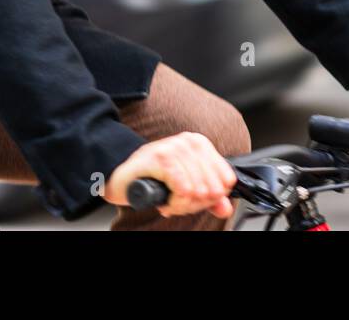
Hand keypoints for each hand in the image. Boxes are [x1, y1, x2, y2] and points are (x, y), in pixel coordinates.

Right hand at [103, 132, 237, 218]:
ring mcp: (175, 147)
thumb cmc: (153, 178)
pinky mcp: (162, 158)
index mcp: (200, 143)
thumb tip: (226, 208)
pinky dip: (174, 203)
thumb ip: (209, 196)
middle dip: (196, 204)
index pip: (227, 179)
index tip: (195, 200)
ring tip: (169, 201)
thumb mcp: (186, 186)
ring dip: (182, 205)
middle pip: (213, 187)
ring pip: (197, 190)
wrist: (122, 177)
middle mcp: (189, 141)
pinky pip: (183, 190)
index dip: (212, 198)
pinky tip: (164, 202)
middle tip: (179, 203)